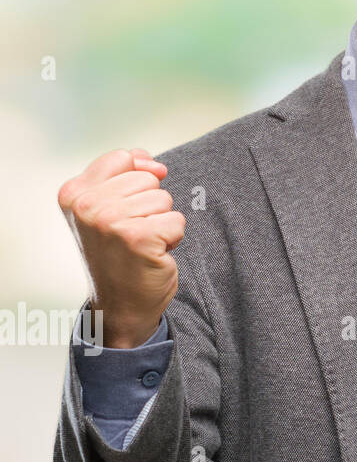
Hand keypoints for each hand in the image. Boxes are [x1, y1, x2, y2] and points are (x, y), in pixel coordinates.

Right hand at [57, 148, 184, 348]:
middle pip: (148, 178)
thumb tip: (156, 165)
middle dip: (150, 204)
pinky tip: (153, 253)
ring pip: (164, 199)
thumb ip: (126, 174)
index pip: (123, 157)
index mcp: (73, 193)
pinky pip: (177, 220)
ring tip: (141, 243)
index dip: (138, 176)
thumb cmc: (118, 252)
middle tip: (132, 232)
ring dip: (161, 222)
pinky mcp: (138, 238)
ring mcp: (109, 222)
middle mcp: (86, 206)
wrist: (120, 304)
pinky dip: (173, 238)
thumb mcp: (108, 206)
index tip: (128, 206)